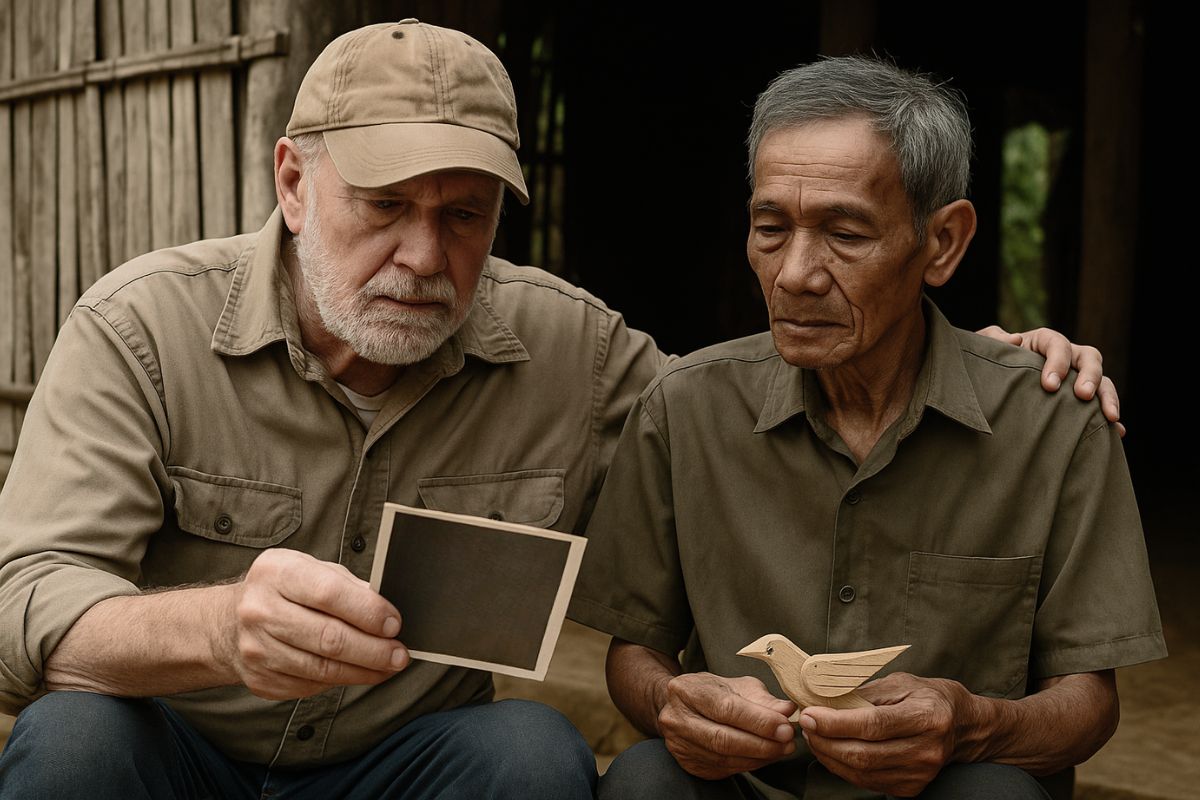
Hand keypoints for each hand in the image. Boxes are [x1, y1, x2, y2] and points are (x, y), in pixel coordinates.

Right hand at [220, 549, 409, 699]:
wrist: (228, 624)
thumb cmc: (283, 590)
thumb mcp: (309, 570)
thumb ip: (346, 586)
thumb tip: (386, 613)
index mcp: (277, 573)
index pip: (329, 593)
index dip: (367, 611)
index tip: (395, 624)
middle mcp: (260, 610)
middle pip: (328, 637)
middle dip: (373, 649)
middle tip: (400, 655)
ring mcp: (257, 649)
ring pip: (323, 668)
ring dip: (364, 671)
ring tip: (389, 667)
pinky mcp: (261, 679)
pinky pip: (312, 685)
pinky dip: (343, 680)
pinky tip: (362, 673)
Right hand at [655, 672, 797, 779]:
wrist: (681, 706)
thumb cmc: (712, 692)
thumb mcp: (737, 686)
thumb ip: (762, 699)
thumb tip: (787, 710)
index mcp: (687, 690)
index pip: (727, 709)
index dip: (759, 721)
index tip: (785, 726)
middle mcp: (677, 718)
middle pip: (723, 738)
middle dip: (761, 744)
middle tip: (787, 742)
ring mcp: (679, 743)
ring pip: (724, 758)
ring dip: (758, 757)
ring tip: (781, 750)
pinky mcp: (688, 763)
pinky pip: (723, 769)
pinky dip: (748, 765)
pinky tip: (763, 757)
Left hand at [798, 672, 970, 796]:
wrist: (962, 726)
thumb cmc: (927, 697)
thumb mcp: (900, 683)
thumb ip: (863, 693)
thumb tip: (823, 700)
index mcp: (927, 716)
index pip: (873, 725)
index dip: (836, 723)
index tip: (809, 714)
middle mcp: (926, 749)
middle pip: (864, 754)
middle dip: (826, 741)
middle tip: (805, 725)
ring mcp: (920, 773)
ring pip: (862, 772)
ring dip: (829, 756)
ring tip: (814, 736)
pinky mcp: (911, 788)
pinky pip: (868, 782)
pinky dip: (843, 768)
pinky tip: (832, 751)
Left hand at [976, 325, 1122, 435]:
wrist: (991, 385)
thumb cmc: (988, 364)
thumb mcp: (984, 349)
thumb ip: (993, 340)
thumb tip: (1015, 339)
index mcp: (1042, 341)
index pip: (1057, 343)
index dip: (1057, 361)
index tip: (1049, 385)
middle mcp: (1066, 356)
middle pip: (1088, 357)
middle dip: (1089, 376)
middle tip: (1082, 395)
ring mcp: (1077, 377)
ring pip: (1102, 380)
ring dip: (1108, 396)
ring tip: (1110, 416)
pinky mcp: (1080, 400)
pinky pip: (1101, 405)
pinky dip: (1110, 417)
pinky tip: (1116, 431)